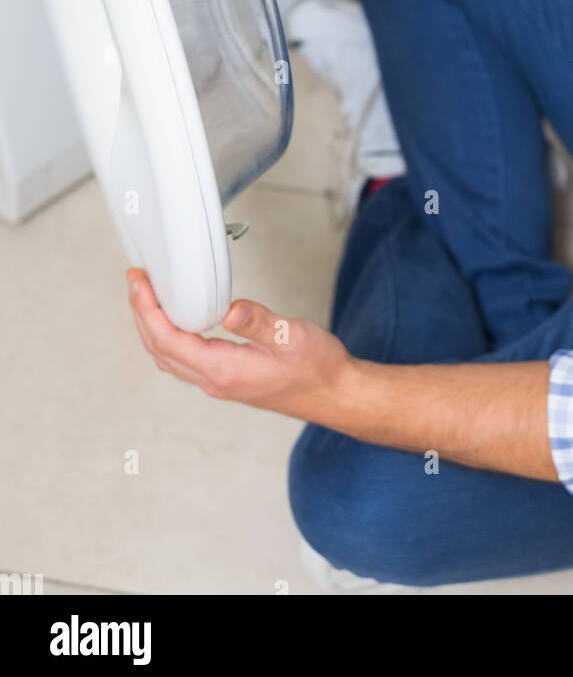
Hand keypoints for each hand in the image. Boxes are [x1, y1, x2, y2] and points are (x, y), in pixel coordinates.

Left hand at [126, 268, 350, 415]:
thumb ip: (259, 322)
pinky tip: (176, 321)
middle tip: (135, 282)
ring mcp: (219, 383)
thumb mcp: (291, 336)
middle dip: (141, 315)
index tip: (138, 283)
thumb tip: (229, 310)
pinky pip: (184, 360)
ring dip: (151, 328)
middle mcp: (215, 380)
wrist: (333, 393)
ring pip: (169, 358)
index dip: (146, 310)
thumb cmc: (317, 367)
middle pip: (160, 350)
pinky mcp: (227, 379)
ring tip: (147, 297)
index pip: (169, 340)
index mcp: (224, 370)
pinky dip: (169, 338)